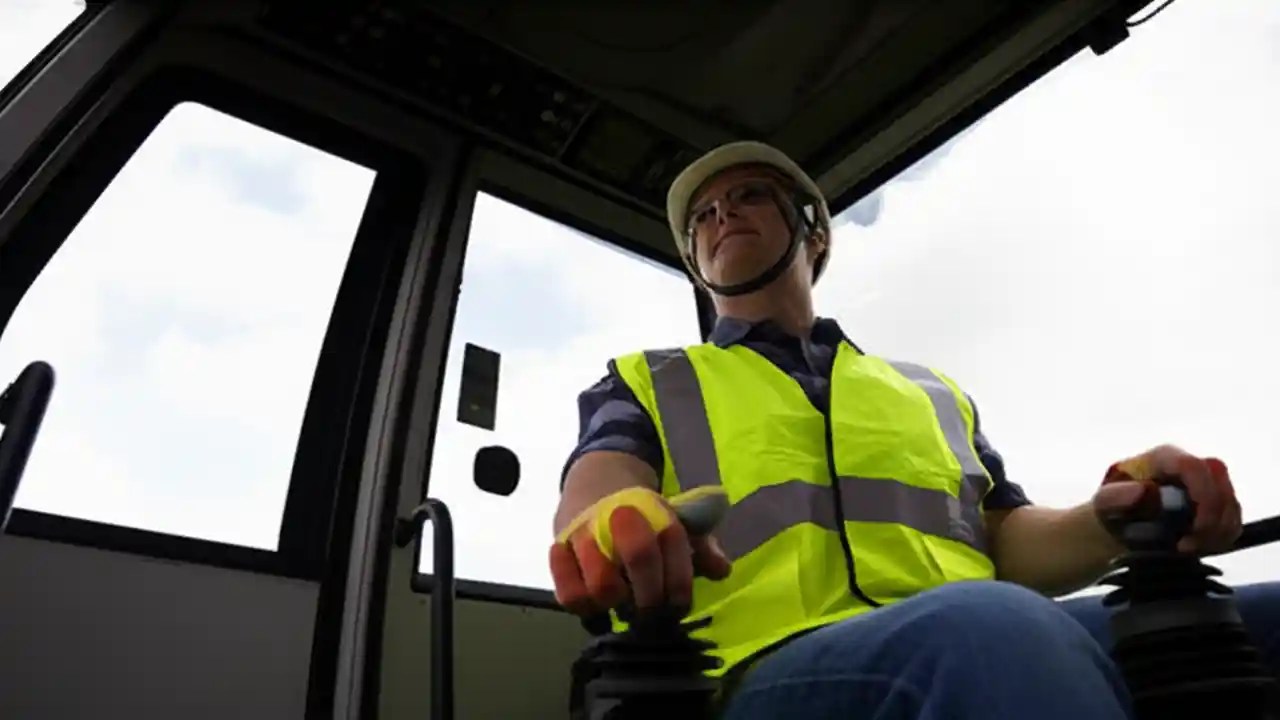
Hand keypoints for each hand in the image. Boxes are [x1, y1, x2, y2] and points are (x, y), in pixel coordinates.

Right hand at [548, 487, 731, 616]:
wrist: (595, 480)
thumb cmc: (643, 513)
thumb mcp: (676, 521)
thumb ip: (700, 547)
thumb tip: (722, 570)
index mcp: (655, 509)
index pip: (674, 545)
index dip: (679, 585)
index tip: (677, 607)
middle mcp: (618, 517)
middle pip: (640, 560)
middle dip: (651, 600)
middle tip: (652, 617)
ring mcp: (585, 534)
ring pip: (601, 586)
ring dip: (617, 607)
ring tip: (623, 611)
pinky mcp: (559, 549)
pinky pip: (568, 593)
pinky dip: (584, 609)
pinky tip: (597, 611)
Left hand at [1094, 444, 1241, 553]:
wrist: (1119, 527)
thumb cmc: (1112, 509)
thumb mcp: (1105, 503)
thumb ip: (1119, 496)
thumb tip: (1146, 492)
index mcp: (1162, 458)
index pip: (1193, 466)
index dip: (1202, 495)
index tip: (1195, 526)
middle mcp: (1187, 466)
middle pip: (1219, 480)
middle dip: (1213, 515)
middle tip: (1191, 542)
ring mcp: (1203, 484)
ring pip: (1230, 501)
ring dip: (1217, 531)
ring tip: (1188, 548)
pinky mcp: (1213, 505)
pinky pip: (1232, 519)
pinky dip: (1222, 537)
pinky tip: (1199, 548)